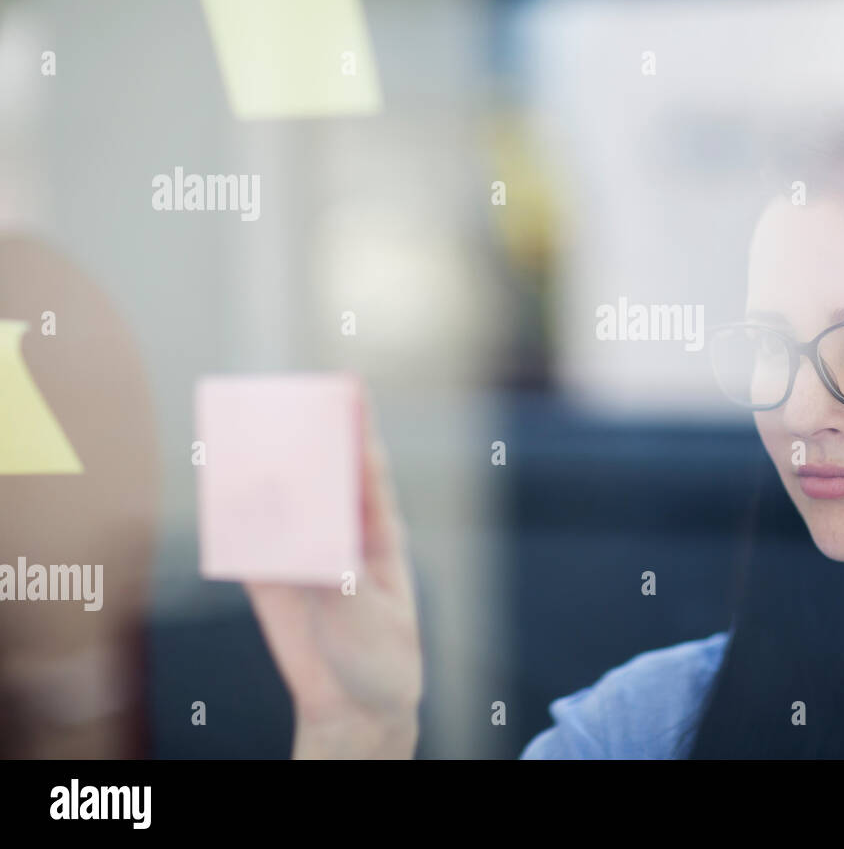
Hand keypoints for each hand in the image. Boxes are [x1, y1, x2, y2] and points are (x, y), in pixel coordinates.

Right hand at [245, 392, 421, 757]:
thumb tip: (311, 542)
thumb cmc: (378, 654)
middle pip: (319, 473)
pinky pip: (246, 538)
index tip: (351, 388)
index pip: (369, 470)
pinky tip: (216, 489)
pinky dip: (230, 513)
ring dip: (259, 467)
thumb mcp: (366, 619)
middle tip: (283, 400)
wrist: (350, 704)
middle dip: (303, 436)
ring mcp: (301, 549)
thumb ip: (339, 580)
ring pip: (278, 500)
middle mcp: (340, 530)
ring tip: (239, 435)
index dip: (360, 427)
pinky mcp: (268, 573)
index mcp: (379, 532)